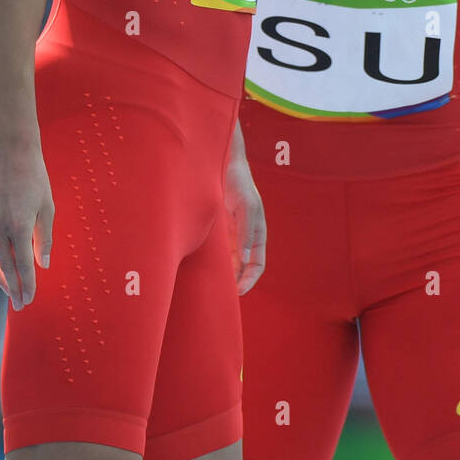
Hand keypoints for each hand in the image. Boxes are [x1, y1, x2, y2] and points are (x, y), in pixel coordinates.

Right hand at [0, 136, 53, 310]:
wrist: (12, 152)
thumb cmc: (35, 178)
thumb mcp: (47, 207)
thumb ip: (43, 238)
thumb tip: (42, 264)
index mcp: (18, 224)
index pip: (22, 265)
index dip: (27, 284)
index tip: (29, 299)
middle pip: (5, 266)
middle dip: (13, 288)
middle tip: (19, 304)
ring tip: (7, 291)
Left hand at [223, 125, 265, 295]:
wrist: (221, 163)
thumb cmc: (240, 182)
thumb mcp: (247, 205)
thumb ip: (247, 230)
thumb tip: (245, 255)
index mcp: (257, 233)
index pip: (257, 264)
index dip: (250, 280)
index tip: (239, 292)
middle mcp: (244, 237)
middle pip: (241, 267)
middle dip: (235, 282)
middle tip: (222, 297)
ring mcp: (229, 234)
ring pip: (228, 262)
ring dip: (223, 274)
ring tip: (211, 288)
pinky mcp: (216, 229)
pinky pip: (215, 251)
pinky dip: (211, 262)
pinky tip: (201, 269)